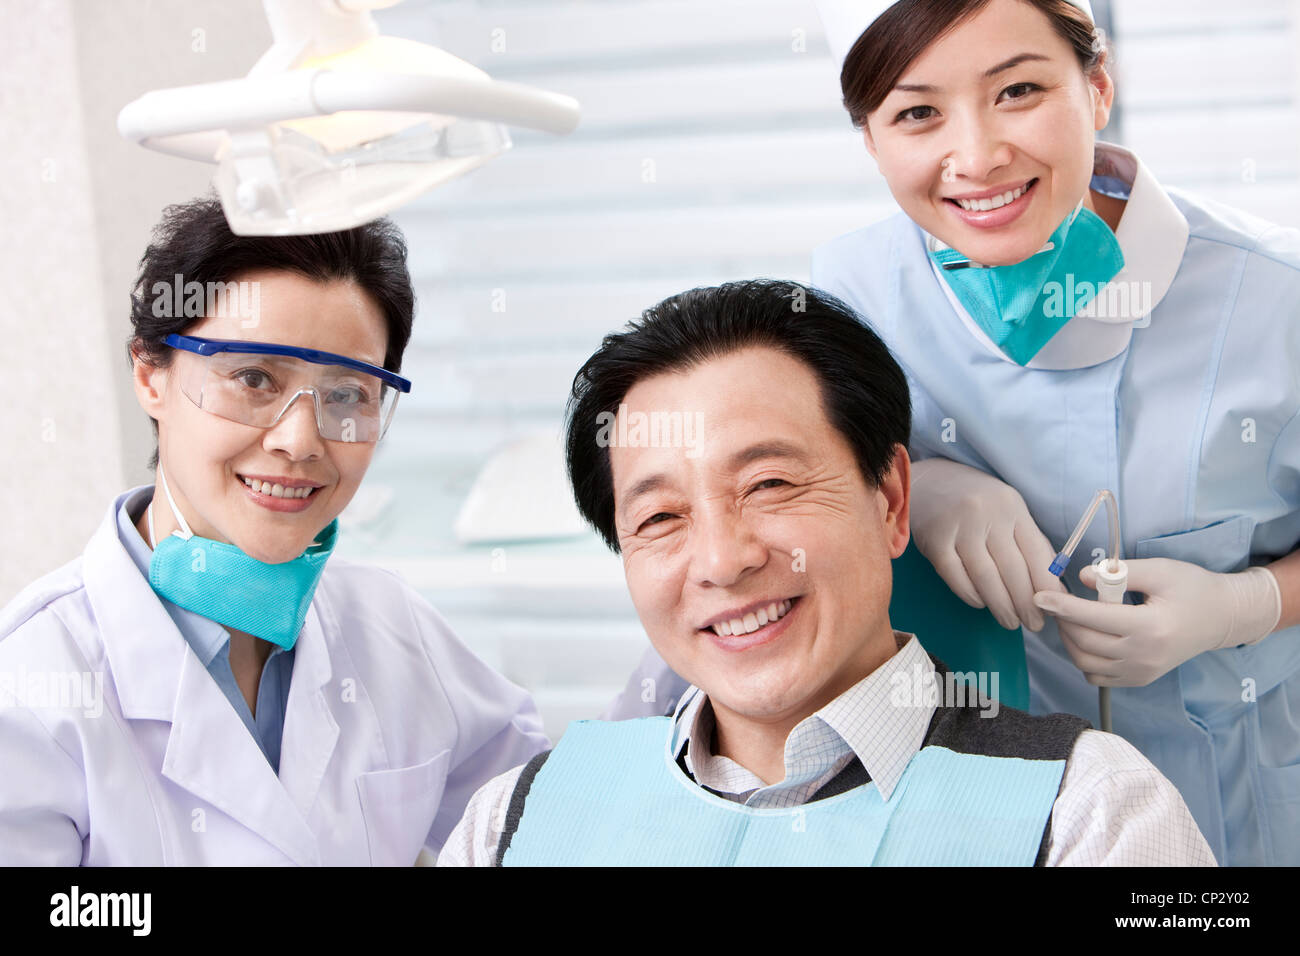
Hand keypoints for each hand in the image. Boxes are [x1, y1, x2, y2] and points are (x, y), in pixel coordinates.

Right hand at [908, 457, 1064, 631]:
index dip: (1046, 586)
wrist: (928, 482)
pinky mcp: (934, 541)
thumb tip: (1054, 586)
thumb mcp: (1008, 510)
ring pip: (985, 576)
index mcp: (1012, 507)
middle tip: (1034, 625)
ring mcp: (958, 527)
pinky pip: (956, 577)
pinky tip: (981, 604)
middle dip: (1026, 603)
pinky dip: (971, 595)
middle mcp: (987, 514)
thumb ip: (1030, 542)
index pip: (1037, 553)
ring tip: (1010, 622)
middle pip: (1012, 569)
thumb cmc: (976, 501)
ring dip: (1001, 606)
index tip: (1053, 609)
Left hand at [1033, 559, 1281, 686]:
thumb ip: (1120, 572)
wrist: (1223, 618)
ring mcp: (1142, 672)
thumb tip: (1082, 576)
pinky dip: (1084, 658)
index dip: (1062, 607)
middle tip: (1055, 601)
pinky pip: (1098, 676)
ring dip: (1069, 640)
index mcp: (1150, 627)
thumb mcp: (1161, 570)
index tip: (1039, 596)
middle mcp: (1145, 656)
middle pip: (1085, 642)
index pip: (1094, 618)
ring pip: (1086, 662)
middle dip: (1063, 621)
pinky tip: (1087, 637)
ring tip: (1070, 618)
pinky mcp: (1140, 679)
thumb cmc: (1193, 588)